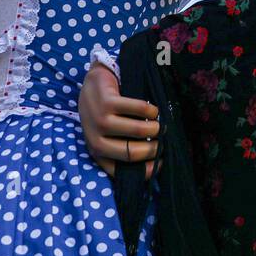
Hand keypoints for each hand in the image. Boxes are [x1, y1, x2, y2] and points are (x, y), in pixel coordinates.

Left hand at [79, 62, 161, 180]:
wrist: (94, 84)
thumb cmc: (106, 113)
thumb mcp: (109, 135)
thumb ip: (125, 148)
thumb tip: (155, 162)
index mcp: (97, 152)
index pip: (120, 171)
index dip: (145, 169)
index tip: (161, 162)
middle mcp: (95, 139)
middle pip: (132, 152)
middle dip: (154, 149)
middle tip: (162, 140)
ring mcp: (100, 120)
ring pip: (138, 131)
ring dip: (155, 128)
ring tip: (158, 125)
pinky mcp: (107, 101)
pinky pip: (140, 109)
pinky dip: (152, 111)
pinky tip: (152, 110)